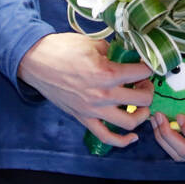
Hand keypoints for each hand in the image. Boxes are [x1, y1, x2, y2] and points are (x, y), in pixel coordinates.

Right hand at [17, 33, 154, 147]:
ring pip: (129, 122)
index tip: (147, 64)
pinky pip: (106, 137)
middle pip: (142, 99)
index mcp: (107, 73)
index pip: (140, 73)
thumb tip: (123, 54)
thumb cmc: (61, 49)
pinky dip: (122, 141)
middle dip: (148, 89)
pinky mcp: (83, 118)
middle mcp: (103, 95)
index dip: (148, 66)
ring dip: (141, 114)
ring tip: (140, 105)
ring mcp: (93, 110)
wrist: (36, 61)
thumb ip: (111, 50)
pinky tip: (132, 137)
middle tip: (144, 82)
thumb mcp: (92, 43)